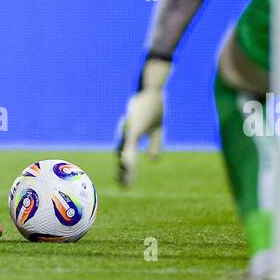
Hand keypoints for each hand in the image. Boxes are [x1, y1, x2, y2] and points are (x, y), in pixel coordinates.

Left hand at [116, 56, 171, 185]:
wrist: (152, 90)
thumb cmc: (152, 107)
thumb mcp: (156, 130)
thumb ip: (154, 144)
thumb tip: (153, 160)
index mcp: (132, 137)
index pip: (127, 158)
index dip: (127, 172)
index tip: (125, 185)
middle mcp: (127, 136)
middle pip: (124, 159)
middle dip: (124, 174)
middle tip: (123, 189)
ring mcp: (129, 132)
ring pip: (125, 154)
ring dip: (125, 169)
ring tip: (123, 182)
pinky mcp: (133, 126)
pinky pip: (129, 143)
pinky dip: (127, 153)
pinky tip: (125, 163)